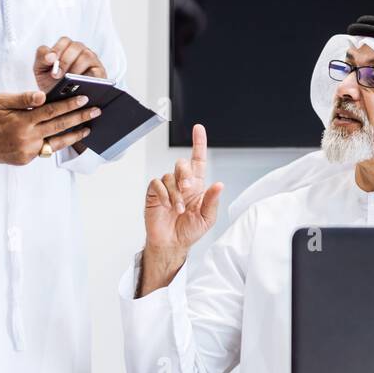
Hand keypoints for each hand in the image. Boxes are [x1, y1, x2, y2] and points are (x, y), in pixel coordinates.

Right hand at [0, 90, 99, 163]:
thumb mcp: (1, 101)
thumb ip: (23, 98)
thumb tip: (43, 96)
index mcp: (22, 121)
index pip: (52, 111)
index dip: (70, 105)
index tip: (85, 99)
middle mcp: (27, 138)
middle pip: (60, 126)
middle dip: (81, 117)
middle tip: (96, 111)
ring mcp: (27, 151)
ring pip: (57, 142)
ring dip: (75, 135)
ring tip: (89, 128)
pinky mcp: (26, 160)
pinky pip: (45, 149)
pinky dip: (57, 143)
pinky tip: (67, 136)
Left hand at [34, 36, 106, 91]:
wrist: (61, 100)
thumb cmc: (51, 82)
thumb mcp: (41, 70)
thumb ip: (41, 58)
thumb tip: (51, 56)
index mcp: (67, 47)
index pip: (65, 41)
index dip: (57, 50)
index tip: (51, 61)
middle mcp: (81, 51)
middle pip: (76, 47)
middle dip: (64, 61)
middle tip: (56, 75)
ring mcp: (92, 61)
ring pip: (86, 56)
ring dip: (75, 68)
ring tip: (67, 81)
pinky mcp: (100, 73)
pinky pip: (97, 71)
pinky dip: (88, 77)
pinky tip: (79, 85)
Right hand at [143, 123, 223, 252]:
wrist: (172, 243)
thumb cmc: (190, 230)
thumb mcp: (207, 217)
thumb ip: (212, 200)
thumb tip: (219, 185)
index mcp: (197, 185)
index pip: (198, 160)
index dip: (199, 143)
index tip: (198, 128)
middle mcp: (181, 183)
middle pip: (182, 164)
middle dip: (185, 173)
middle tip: (188, 188)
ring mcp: (167, 188)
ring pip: (169, 176)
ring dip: (175, 193)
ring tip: (179, 209)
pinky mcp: (154, 194)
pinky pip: (157, 184)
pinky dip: (164, 194)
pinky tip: (167, 206)